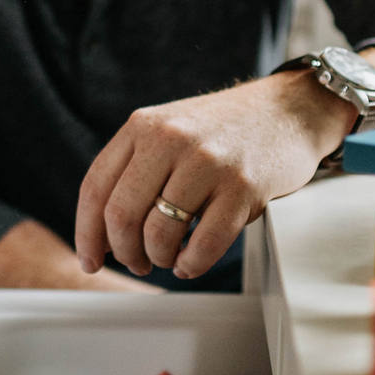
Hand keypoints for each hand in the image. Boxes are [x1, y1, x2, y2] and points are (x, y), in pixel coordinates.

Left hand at [74, 71, 351, 279]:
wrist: (288, 110)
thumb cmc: (225, 130)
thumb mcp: (170, 129)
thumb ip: (136, 166)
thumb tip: (102, 230)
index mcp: (143, 126)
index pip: (96, 188)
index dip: (86, 233)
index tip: (89, 260)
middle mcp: (170, 139)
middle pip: (121, 215)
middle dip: (124, 252)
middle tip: (137, 262)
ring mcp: (207, 162)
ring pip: (160, 234)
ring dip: (159, 259)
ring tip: (169, 258)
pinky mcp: (242, 186)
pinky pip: (204, 244)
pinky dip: (192, 264)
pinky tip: (191, 261)